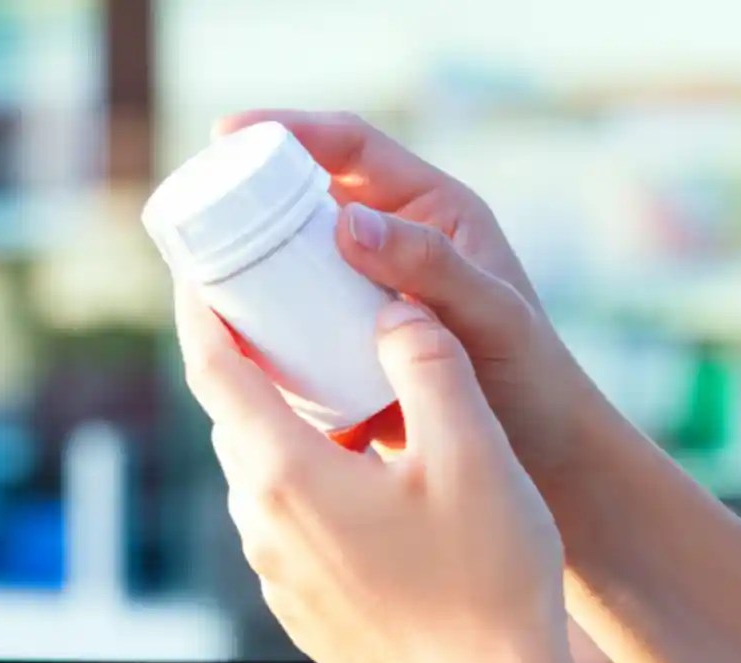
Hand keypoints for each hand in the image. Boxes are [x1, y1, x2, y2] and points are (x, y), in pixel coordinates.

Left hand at [175, 289, 593, 662]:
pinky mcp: (301, 603)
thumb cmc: (485, 587)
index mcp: (286, 474)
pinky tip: (362, 475)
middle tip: (278, 311)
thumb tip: (392, 313)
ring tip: (329, 388)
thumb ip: (427, 363)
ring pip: (259, 469)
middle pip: (231, 416)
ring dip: (279, 421)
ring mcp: (277, 570)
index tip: (199, 267)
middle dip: (245, 358)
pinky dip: (302, 474)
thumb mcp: (472, 453)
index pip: (211, 367)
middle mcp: (263, 522)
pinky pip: (284, 516)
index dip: (199, 308)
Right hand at [215, 111, 605, 495]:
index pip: (350, 146)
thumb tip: (344, 220)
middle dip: (251, 199)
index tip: (229, 134)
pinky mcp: (348, 344)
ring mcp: (364, 294)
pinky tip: (232, 344)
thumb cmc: (531, 374)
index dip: (290, 130)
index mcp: (430, 209)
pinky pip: (294, 322)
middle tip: (199, 210)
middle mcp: (391, 242)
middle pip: (306, 200)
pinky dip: (264, 329)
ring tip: (200, 278)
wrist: (541, 455)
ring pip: (293, 264)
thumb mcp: (491, 313)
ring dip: (251, 268)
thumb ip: (430, 266)